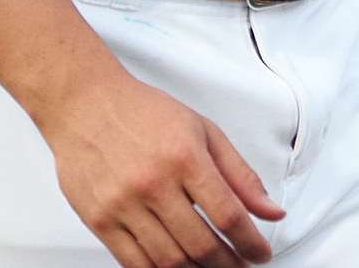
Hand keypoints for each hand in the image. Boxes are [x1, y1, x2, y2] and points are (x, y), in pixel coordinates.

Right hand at [41, 68, 284, 267]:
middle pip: (200, 244)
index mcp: (186, 157)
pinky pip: (133, 263)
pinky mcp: (99, 221)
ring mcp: (123, 205)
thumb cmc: (146, 114)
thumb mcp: (205, 132)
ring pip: (168, 260)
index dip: (250, 242)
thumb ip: (241, 175)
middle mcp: (154, 184)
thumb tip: (271, 210)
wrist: (86, 106)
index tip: (260, 254)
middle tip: (240, 265)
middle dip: (228, 263)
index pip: (228, 214)